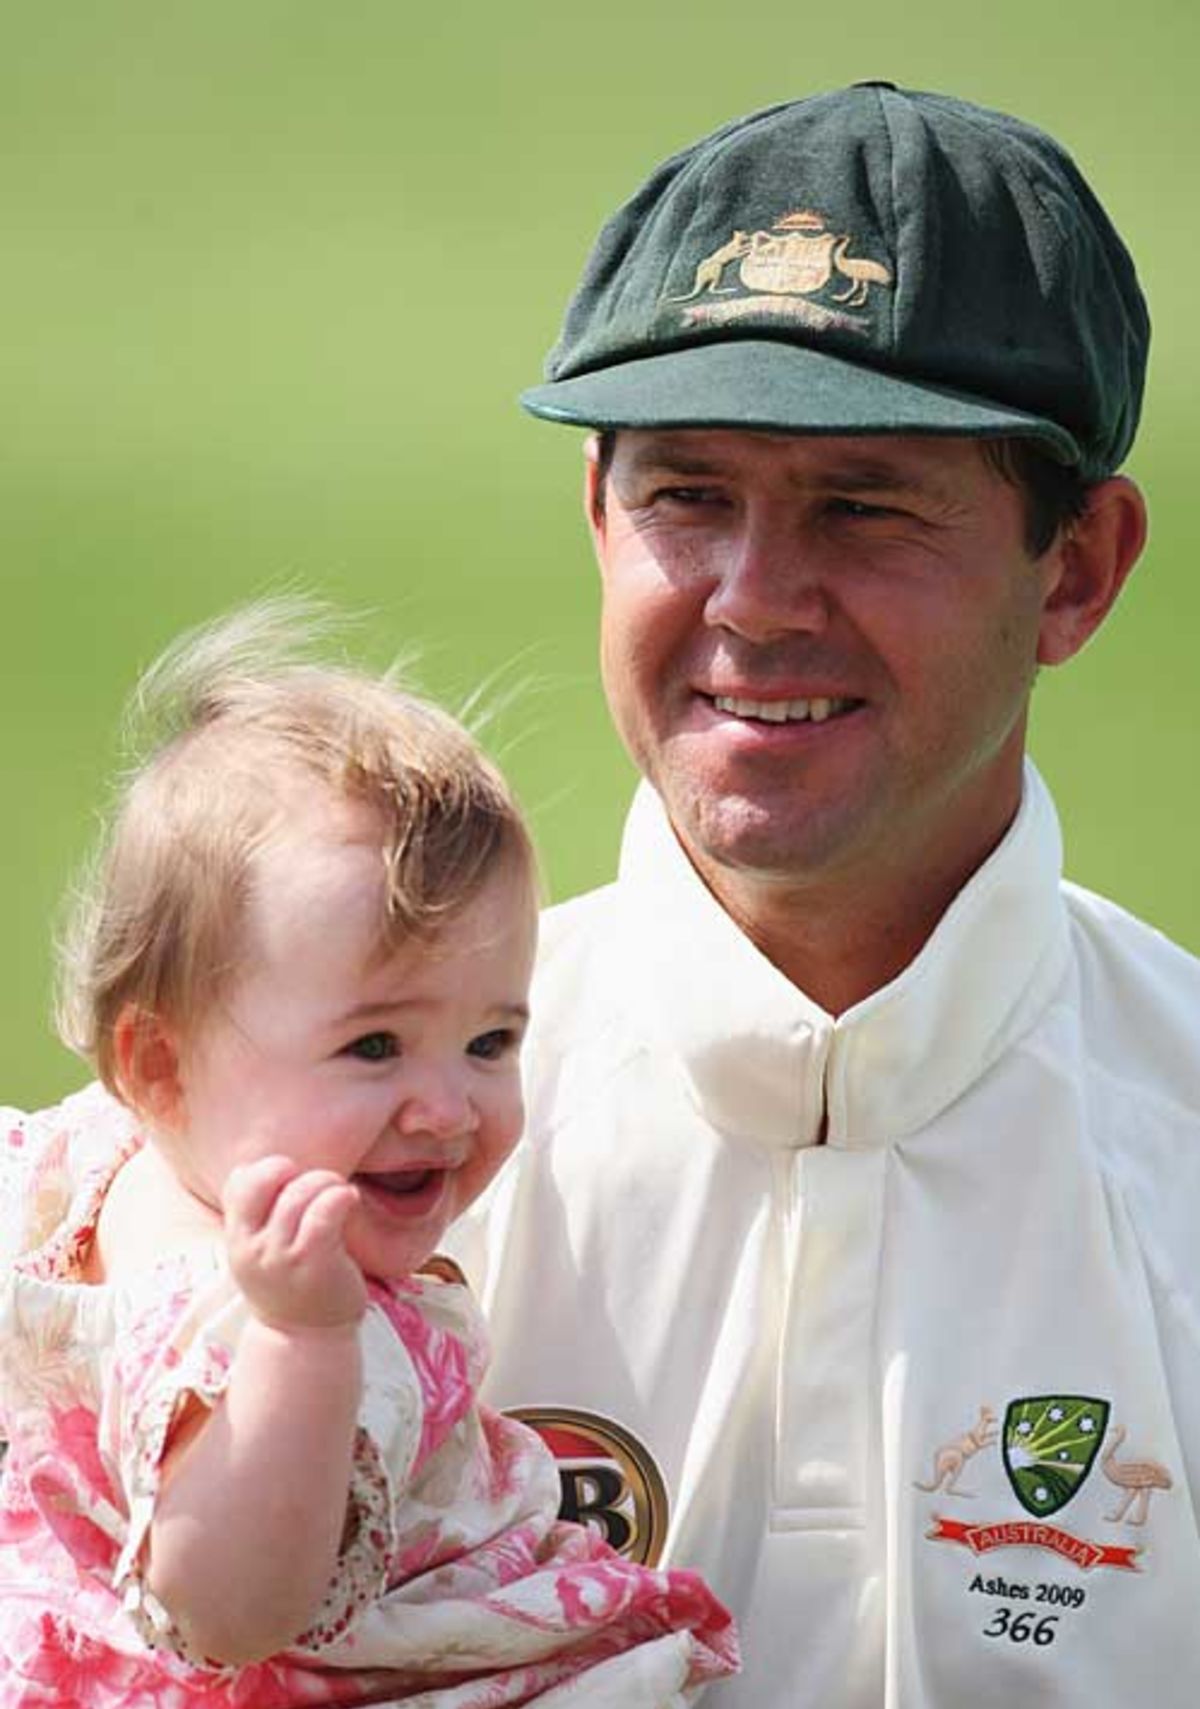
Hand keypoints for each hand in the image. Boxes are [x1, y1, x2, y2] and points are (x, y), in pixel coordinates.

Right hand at [223, 1156, 367, 1330]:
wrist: (306, 1339)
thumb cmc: (291, 1284)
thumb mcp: (260, 1250)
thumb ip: (257, 1214)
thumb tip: (256, 1165)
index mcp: (237, 1239)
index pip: (239, 1181)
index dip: (268, 1169)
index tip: (293, 1183)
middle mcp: (253, 1247)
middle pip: (265, 1179)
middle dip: (295, 1170)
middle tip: (319, 1185)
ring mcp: (281, 1257)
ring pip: (299, 1193)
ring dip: (326, 1182)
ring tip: (341, 1194)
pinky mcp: (314, 1263)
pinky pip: (324, 1212)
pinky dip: (340, 1196)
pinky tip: (350, 1200)